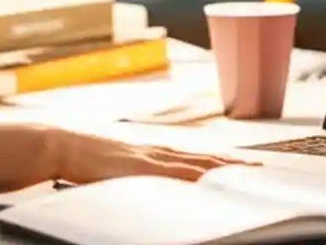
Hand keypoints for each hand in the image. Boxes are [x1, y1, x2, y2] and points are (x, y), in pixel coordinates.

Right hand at [52, 130, 253, 183]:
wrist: (63, 144)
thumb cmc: (86, 156)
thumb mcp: (119, 163)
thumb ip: (140, 169)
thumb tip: (157, 180)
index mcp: (155, 152)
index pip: (198, 156)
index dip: (223, 161)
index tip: (247, 165)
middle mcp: (158, 152)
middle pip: (205, 158)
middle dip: (233, 164)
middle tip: (262, 170)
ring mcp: (150, 159)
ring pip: (196, 164)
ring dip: (222, 167)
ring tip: (247, 173)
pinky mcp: (139, 168)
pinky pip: (173, 173)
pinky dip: (193, 175)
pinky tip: (209, 179)